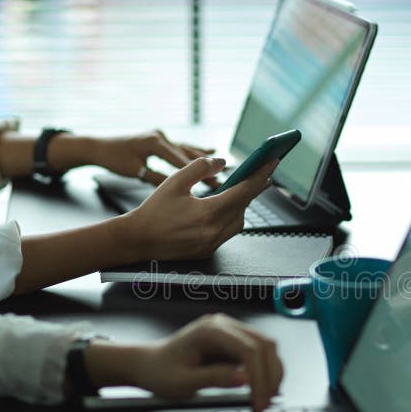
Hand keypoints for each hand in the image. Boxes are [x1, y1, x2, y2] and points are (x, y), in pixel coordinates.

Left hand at [85, 314, 282, 411]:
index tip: (258, 402)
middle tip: (263, 406)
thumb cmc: (160, 371)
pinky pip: (260, 356)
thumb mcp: (183, 382)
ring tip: (264, 402)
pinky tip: (260, 392)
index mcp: (211, 330)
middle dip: (270, 378)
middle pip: (265, 346)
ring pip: (267, 349)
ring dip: (272, 375)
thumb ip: (214, 378)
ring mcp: (231, 334)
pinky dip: (265, 374)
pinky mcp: (234, 345)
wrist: (149, 366)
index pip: (249, 349)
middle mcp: (224, 326)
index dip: (259, 377)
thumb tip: (244, 379)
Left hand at [92, 129, 218, 187]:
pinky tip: (208, 150)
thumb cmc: (114, 159)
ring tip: (223, 163)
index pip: (181, 161)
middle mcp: (161, 136)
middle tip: (223, 179)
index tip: (215, 184)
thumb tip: (175, 186)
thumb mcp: (135, 171)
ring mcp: (161, 135)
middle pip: (188, 154)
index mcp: (155, 143)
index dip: (199, 173)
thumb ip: (156, 177)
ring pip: (186, 148)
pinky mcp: (159, 138)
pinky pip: (180, 146)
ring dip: (204, 157)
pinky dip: (193, 151)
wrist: (100, 147)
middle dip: (206, 167)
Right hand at [117, 156, 276, 261]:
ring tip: (243, 187)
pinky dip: (231, 217)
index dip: (261, 174)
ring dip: (242, 204)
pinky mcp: (208, 251)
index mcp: (209, 213)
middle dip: (254, 187)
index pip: (244, 191)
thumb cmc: (154, 210)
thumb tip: (221, 161)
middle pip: (245, 205)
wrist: (138, 240)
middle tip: (262, 170)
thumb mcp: (175, 182)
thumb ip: (199, 168)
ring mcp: (212, 243)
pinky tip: (226, 206)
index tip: (273, 160)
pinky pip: (228, 231)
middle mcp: (215, 231)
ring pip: (239, 220)